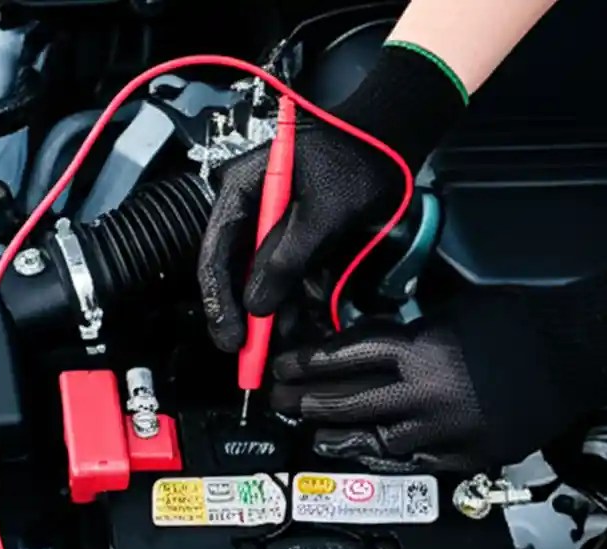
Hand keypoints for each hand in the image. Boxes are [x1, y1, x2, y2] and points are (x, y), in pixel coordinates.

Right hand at [197, 43, 468, 352]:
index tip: (230, 338)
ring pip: (262, 276)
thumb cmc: (355, 159)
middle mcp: (250, 209)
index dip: (219, 300)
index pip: (215, 253)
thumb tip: (257, 306)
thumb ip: (286, 261)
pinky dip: (294, 298)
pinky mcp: (296, 234)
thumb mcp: (322, 214)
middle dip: (244, 313)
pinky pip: (288, 272)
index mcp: (241, 192)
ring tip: (282, 344)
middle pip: (234, 270)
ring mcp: (272, 222)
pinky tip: (302, 322)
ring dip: (273, 311)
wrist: (391, 136)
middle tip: (248, 354)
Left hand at [270, 275, 606, 473]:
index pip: (346, 358)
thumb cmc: (522, 320)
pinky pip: (417, 463)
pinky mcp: (473, 455)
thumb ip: (408, 324)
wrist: (581, 350)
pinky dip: (387, 457)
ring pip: (377, 440)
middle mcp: (432, 395)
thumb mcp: (453, 305)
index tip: (283, 366)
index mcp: (423, 350)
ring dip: (339, 436)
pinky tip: (366, 453)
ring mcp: (452, 431)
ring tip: (314, 433)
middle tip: (283, 401)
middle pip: (350, 403)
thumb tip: (366, 334)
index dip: (308, 364)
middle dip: (308, 402)